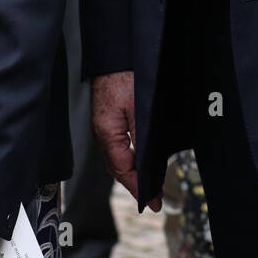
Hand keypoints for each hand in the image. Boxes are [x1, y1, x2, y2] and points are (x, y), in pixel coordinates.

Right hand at [91, 71, 160, 210]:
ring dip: (132, 174)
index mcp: (107, 134)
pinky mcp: (109, 121)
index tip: (152, 202)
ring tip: (148, 187)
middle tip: (153, 200)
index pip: (123, 170)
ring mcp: (105, 128)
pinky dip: (130, 159)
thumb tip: (146, 163)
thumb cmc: (124, 75)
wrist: (115, 55)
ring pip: (118, 159)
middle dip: (136, 185)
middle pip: (118, 169)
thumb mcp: (139, 107)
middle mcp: (103, 134)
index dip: (138, 188)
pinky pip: (119, 147)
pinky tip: (139, 162)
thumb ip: (142, 137)